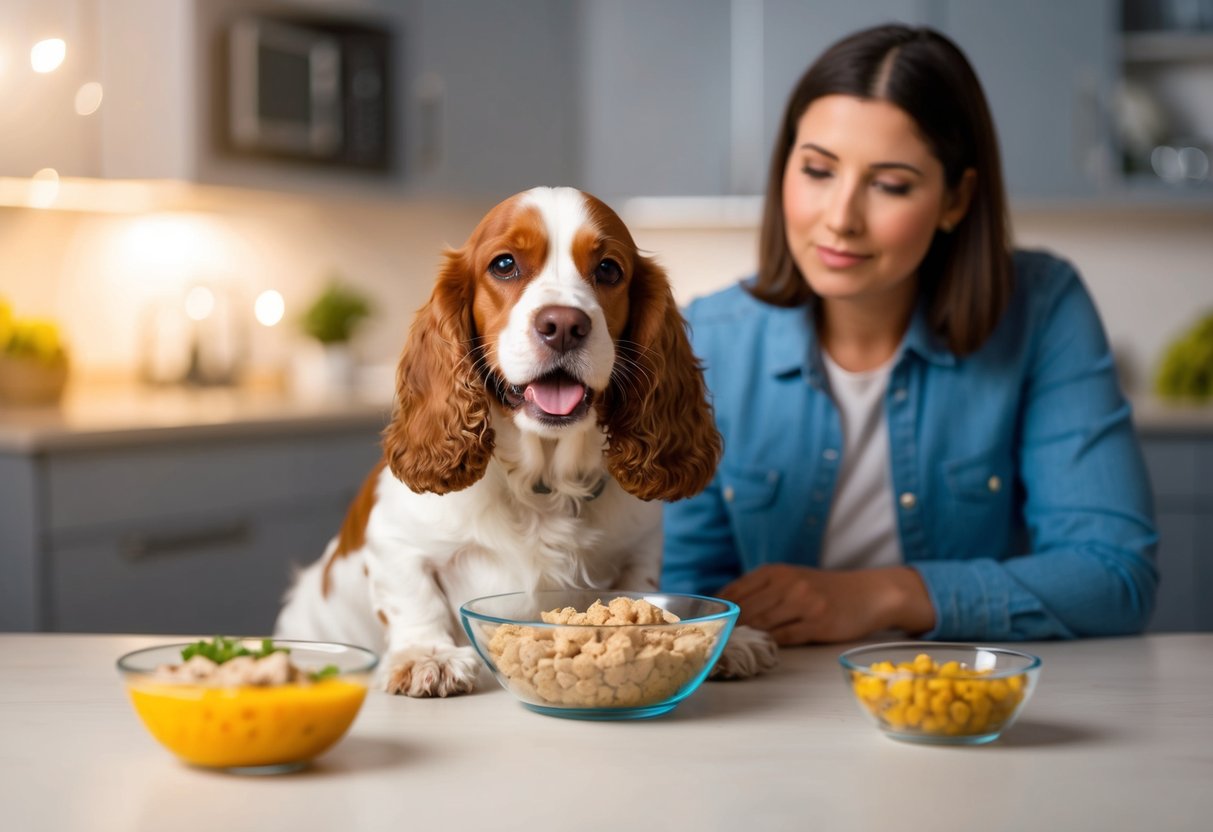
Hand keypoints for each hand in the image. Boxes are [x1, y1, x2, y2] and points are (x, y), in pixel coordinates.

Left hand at [717, 564, 934, 644]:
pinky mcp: (818, 623)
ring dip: (745, 637)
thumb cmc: (824, 589)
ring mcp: (804, 603)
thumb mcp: (791, 578)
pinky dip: (768, 644)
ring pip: (763, 623)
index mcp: (776, 571)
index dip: (719, 608)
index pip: (737, 590)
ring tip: (729, 649)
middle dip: (728, 626)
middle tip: (712, 641)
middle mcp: (788, 584)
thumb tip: (726, 606)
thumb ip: (762, 589)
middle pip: (747, 609)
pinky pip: (785, 636)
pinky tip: (759, 649)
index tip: (705, 622)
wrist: (868, 593)